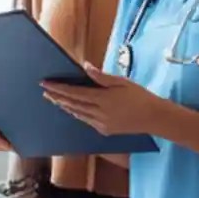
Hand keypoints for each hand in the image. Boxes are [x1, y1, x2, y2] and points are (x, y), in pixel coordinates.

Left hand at [41, 62, 164, 135]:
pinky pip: (86, 121)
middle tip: (45, 91)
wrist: (154, 118)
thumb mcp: (122, 82)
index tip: (45, 83)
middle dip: (57, 97)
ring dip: (64, 106)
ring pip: (77, 114)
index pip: (74, 92)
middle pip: (72, 104)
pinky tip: (71, 109)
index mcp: (102, 99)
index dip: (58, 88)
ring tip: (53, 99)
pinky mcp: (104, 130)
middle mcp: (99, 113)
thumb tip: (85, 66)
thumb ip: (101, 76)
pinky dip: (76, 113)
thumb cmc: (139, 96)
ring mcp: (101, 124)